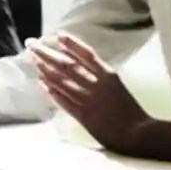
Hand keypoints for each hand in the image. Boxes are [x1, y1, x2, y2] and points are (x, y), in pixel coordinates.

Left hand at [28, 33, 153, 153]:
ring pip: (61, 80)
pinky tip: (40, 82)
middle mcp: (97, 84)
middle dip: (46, 52)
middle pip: (67, 64)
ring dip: (44, 68)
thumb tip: (73, 61)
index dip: (71, 43)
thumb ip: (98, 74)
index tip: (56, 34)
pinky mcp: (83, 115)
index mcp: (109, 75)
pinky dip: (50, 90)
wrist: (140, 134)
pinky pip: (63, 100)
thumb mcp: (116, 86)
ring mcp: (89, 100)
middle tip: (30, 43)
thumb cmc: (129, 110)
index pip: (87, 53)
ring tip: (32, 59)